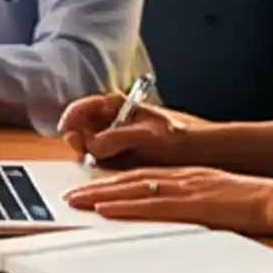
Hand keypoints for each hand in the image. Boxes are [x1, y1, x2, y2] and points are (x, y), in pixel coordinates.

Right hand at [57, 93, 203, 166]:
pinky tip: (104, 167)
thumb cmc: (181, 135)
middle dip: (78, 137)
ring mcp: (117, 139)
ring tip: (93, 158)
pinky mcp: (122, 157)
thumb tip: (93, 146)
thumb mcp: (147, 134)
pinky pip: (101, 160)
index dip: (72, 117)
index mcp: (118, 106)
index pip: (84, 107)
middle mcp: (114, 121)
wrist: (205, 152)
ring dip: (87, 152)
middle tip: (81, 147)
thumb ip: (115, 138)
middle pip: (82, 128)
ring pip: (89, 146)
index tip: (67, 129)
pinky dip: (98, 163)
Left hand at [62, 166, 272, 235]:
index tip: (90, 188)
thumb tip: (173, 207)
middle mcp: (179, 177)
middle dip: (98, 188)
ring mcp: (184, 189)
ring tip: (78, 202)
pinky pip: (151, 205)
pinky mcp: (191, 204)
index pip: (140, 175)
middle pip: (130, 180)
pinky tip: (108, 208)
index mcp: (185, 174)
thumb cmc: (251, 200)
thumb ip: (191, 196)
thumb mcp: (214, 192)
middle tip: (71, 195)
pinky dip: (126, 206)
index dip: (113, 181)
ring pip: (134, 190)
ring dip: (102, 195)